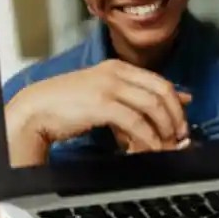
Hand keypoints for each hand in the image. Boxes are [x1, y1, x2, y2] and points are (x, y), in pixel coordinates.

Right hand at [6, 60, 192, 163]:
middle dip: (176, 118)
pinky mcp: (101, 104)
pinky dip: (148, 138)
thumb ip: (135, 96)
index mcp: (118, 67)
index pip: (160, 82)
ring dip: (164, 130)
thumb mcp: (105, 94)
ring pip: (153, 106)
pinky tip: (150, 150)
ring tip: (167, 148)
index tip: (182, 126)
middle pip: (162, 92)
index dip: (177, 106)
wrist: (36, 110)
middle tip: (180, 139)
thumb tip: (178, 99)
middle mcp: (116, 73)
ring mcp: (108, 86)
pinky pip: (136, 122)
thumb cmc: (67, 105)